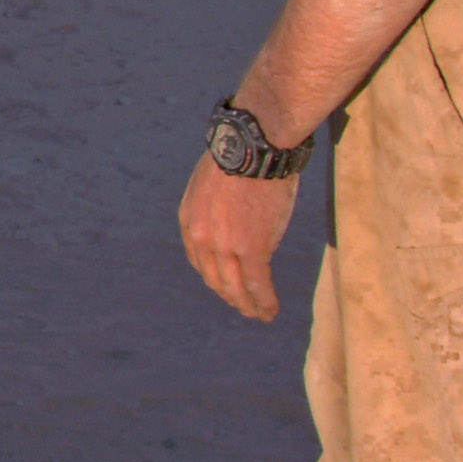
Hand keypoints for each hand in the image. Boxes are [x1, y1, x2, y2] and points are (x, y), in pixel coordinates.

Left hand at [178, 151, 299, 323]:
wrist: (253, 146)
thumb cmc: (240, 157)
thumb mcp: (213, 183)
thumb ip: (217, 208)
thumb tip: (234, 220)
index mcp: (190, 221)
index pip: (200, 261)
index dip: (215, 278)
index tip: (228, 286)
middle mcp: (202, 238)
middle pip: (215, 279)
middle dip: (231, 296)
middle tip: (245, 308)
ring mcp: (225, 246)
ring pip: (236, 288)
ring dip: (249, 305)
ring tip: (260, 315)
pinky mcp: (252, 249)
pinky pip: (258, 284)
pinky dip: (265, 301)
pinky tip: (272, 310)